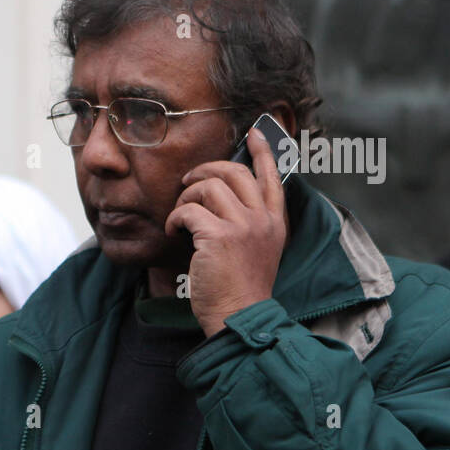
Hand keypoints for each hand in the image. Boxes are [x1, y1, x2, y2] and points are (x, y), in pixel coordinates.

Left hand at [164, 128, 287, 336]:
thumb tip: (223, 197)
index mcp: (275, 223)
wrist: (239, 318)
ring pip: (208, 187)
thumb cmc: (241, 289)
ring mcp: (243, 226)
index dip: (263, 150)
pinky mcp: (219, 236)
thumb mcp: (258, 251)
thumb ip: (250, 224)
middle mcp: (263, 220)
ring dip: (186, 198)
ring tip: (179, 218)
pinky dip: (174, 218)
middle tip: (187, 181)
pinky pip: (188, 210)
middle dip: (205, 169)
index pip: (271, 176)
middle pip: (234, 172)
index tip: (255, 131)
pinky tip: (173, 232)